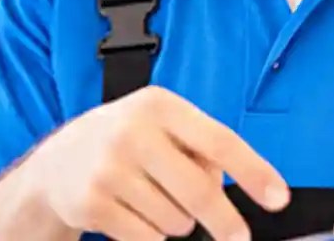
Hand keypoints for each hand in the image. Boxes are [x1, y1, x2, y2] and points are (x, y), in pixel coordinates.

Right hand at [25, 86, 288, 240]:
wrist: (55, 164)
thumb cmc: (123, 143)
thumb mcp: (158, 125)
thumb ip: (198, 147)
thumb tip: (239, 188)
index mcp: (157, 105)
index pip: (218, 140)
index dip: (253, 172)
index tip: (278, 198)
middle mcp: (131, 131)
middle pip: (200, 191)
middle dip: (226, 222)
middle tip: (237, 236)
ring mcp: (109, 168)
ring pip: (176, 221)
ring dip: (176, 223)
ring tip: (151, 201)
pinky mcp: (92, 203)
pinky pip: (148, 239)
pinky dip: (150, 236)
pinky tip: (131, 215)